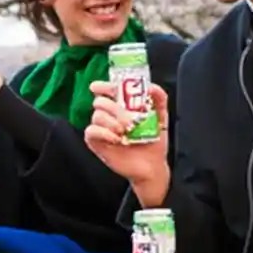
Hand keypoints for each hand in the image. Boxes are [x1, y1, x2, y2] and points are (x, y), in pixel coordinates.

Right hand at [84, 81, 169, 204]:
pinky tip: (116, 139)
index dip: (103, 86)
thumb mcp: (161, 116)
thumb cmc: (154, 141)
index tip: (99, 87)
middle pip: (100, 102)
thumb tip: (150, 87)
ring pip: (96, 116)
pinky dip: (103, 133)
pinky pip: (91, 131)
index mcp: (122, 106)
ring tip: (124, 132)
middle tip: (130, 121)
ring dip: (111, 122)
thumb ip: (159, 98)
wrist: (153, 166)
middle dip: (115, 109)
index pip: (108, 90)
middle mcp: (110, 115)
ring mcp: (102, 129)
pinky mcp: (97, 143)